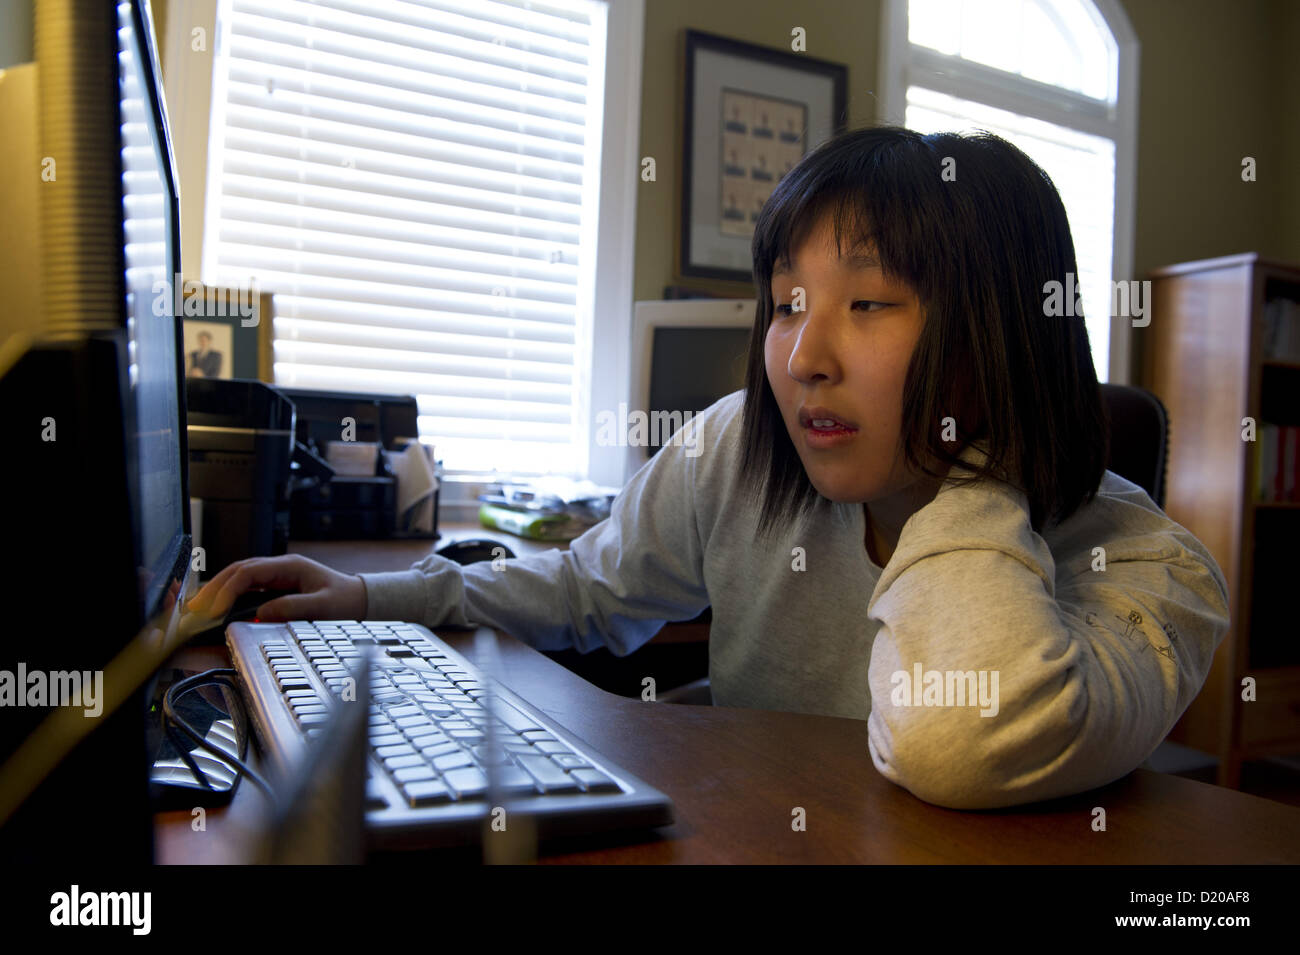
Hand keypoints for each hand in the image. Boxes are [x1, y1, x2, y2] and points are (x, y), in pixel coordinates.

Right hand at [186, 555, 367, 622]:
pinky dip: (230, 595)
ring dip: (218, 590)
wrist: (360, 599)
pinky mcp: (276, 586)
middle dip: (214, 587)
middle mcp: (280, 567)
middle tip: (195, 607)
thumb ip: (294, 607)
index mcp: (290, 566)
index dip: (229, 588)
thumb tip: (262, 613)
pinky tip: (217, 607)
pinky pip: (247, 587)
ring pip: (239, 577)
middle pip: (238, 571)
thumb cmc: (345, 600)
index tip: (216, 608)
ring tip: (198, 608)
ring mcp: (277, 575)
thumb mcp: (324, 606)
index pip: (249, 572)